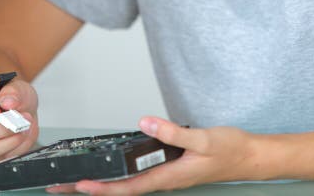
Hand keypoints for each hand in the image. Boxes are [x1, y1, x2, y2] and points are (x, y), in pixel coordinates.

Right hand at [0, 79, 39, 163]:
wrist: (26, 111)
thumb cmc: (14, 98)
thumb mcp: (16, 87)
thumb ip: (12, 91)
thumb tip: (7, 102)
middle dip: (1, 127)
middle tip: (18, 117)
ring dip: (11, 138)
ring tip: (24, 125)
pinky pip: (2, 158)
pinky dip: (17, 146)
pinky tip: (23, 133)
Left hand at [47, 117, 270, 194]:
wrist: (250, 157)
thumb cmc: (230, 151)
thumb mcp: (202, 139)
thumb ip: (172, 133)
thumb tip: (145, 123)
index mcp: (169, 177)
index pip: (129, 187)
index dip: (103, 188)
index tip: (80, 185)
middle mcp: (164, 180)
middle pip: (122, 189)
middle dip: (91, 189)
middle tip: (62, 187)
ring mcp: (167, 175)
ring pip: (128, 183)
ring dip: (103, 183)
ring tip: (77, 181)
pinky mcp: (170, 168)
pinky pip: (139, 175)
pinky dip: (120, 174)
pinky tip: (112, 169)